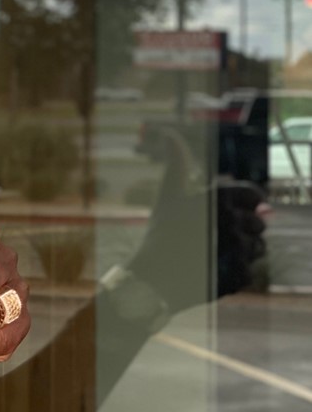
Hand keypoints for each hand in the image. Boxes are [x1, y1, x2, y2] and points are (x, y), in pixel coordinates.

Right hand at [127, 129, 267, 311]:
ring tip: (216, 254)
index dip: (246, 203)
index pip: (254, 195)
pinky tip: (216, 271)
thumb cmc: (161, 233)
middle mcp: (231, 221)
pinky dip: (237, 272)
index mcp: (218, 199)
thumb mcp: (169, 195)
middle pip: (258, 223)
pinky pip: (251, 270)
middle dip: (242, 230)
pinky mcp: (240, 274)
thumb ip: (177, 164)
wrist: (152, 278)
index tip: (231, 213)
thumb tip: (168, 133)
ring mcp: (237, 249)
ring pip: (258, 247)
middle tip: (215, 238)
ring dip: (243, 251)